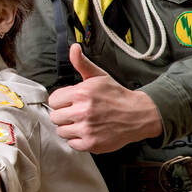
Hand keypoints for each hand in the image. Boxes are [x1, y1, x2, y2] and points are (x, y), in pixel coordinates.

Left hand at [48, 44, 162, 152]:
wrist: (137, 114)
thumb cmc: (116, 95)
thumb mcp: (99, 76)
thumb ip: (82, 63)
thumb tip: (73, 48)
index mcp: (81, 93)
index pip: (53, 101)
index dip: (61, 101)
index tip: (71, 101)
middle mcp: (83, 111)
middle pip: (55, 117)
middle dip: (64, 114)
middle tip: (77, 112)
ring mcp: (87, 129)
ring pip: (61, 131)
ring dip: (70, 127)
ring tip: (83, 121)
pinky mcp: (91, 143)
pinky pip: (71, 143)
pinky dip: (78, 139)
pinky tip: (88, 131)